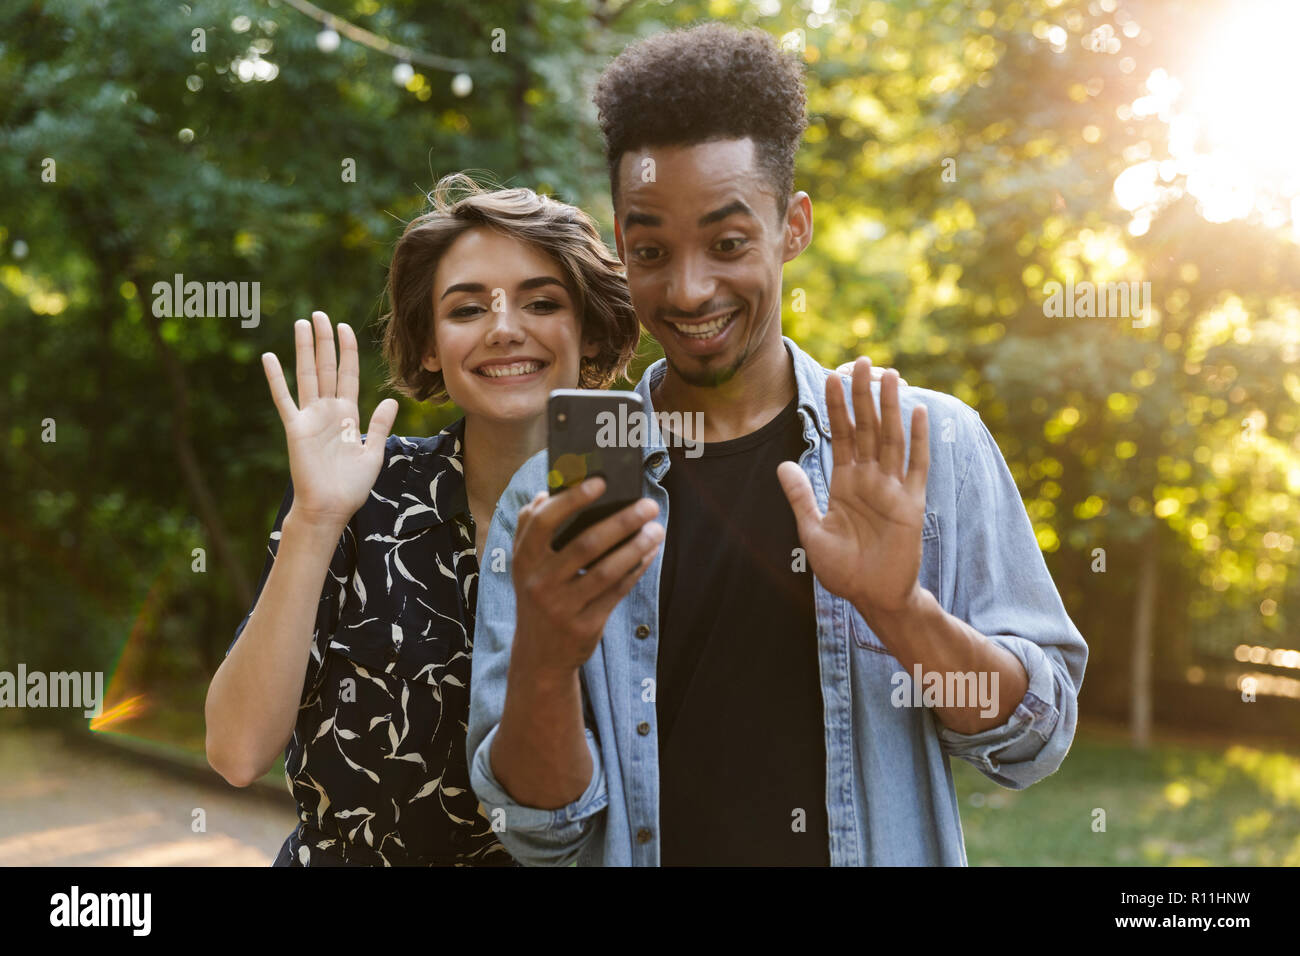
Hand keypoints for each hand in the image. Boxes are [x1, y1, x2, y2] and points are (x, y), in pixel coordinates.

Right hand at [261, 311, 397, 529]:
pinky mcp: (295, 428)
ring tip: (302, 324)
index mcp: (349, 415)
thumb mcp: (373, 453)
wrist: (331, 508)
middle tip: (320, 314)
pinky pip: (284, 399)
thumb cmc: (351, 486)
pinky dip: (276, 379)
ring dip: (305, 350)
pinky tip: (269, 358)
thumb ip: (379, 426)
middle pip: (326, 368)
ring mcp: (310, 417)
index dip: (348, 351)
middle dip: (325, 341)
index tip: (346, 327)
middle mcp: (328, 411)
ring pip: (307, 375)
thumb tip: (392, 400)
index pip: (348, 375)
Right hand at [510, 479, 662, 672]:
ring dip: (637, 546)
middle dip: (622, 521)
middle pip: (586, 544)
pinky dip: (637, 569)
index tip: (601, 482)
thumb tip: (545, 491)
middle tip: (649, 505)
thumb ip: (531, 527)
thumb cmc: (539, 595)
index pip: (544, 522)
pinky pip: (617, 591)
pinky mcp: (584, 626)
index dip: (571, 499)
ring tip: (657, 529)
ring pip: (607, 570)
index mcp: (523, 560)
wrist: (539, 656)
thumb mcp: (526, 566)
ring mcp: (562, 607)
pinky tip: (650, 552)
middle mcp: (539, 583)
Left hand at [777, 358, 928, 615]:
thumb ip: (800, 498)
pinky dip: (919, 440)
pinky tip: (919, 413)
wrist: (873, 597)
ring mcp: (892, 488)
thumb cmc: (843, 569)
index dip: (836, 407)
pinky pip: (916, 466)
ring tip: (889, 375)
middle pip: (866, 428)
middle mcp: (869, 479)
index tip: (832, 376)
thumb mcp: (812, 532)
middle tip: (861, 361)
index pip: (840, 435)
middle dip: (863, 395)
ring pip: (891, 438)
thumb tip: (782, 464)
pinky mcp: (911, 504)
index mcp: (844, 483)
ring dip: (891, 407)